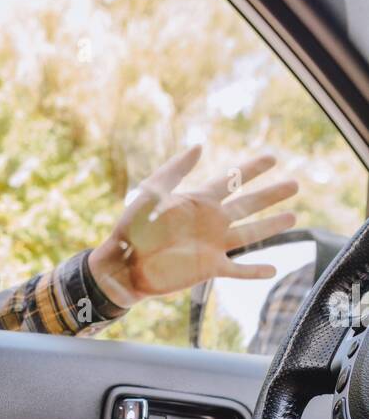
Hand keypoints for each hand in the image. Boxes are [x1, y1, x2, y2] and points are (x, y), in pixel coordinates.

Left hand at [88, 146, 297, 308]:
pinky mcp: (209, 268)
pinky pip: (237, 270)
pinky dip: (254, 271)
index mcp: (198, 200)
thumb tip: (199, 146)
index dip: (252, 169)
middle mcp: (210, 221)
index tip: (272, 158)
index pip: (232, 180)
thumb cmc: (131, 227)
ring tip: (293, 217)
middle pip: (249, 205)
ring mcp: (212, 245)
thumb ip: (175, 170)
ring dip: (271, 226)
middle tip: (295, 184)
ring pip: (250, 234)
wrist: (123, 264)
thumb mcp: (151, 192)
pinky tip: (272, 269)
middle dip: (271, 195)